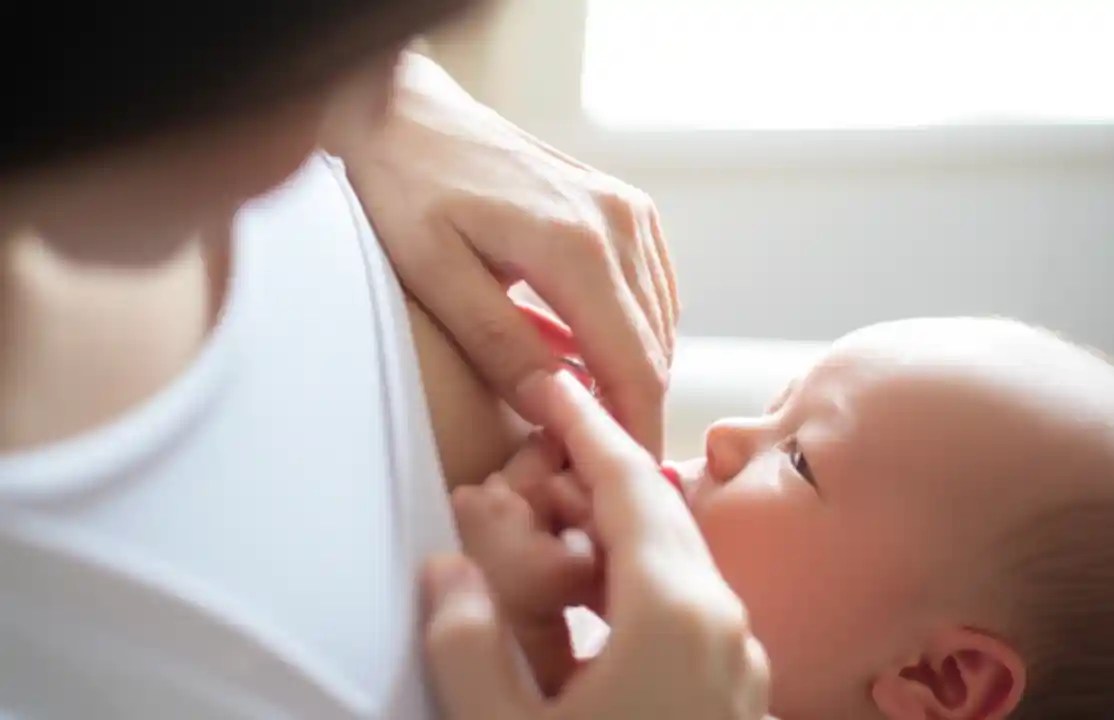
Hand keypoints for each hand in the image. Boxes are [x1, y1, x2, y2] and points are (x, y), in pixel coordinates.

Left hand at [343, 52, 676, 453]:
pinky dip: (633, 334)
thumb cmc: (408, 189)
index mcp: (576, 248)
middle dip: (633, 413)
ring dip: (633, 376)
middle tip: (592, 463)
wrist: (411, 114)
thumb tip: (555, 411)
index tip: (624, 484)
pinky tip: (588, 357)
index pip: (635, 366)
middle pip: (657, 350)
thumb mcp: (435, 274)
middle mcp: (619, 225)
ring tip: (586, 418)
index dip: (636, 432)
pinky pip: (653, 291)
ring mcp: (629, 211)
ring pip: (661, 324)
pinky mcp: (626, 208)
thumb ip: (499, 345)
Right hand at [422, 371, 769, 719]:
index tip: (554, 383)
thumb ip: (466, 645)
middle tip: (536, 455)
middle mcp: (723, 624)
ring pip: (677, 564)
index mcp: (675, 614)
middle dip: (599, 474)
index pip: (629, 485)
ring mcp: (740, 662)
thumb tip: (448, 569)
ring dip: (617, 535)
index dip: (586, 427)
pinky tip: (591, 610)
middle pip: (661, 514)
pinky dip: (639, 584)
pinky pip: (689, 611)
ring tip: (551, 528)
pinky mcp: (737, 698)